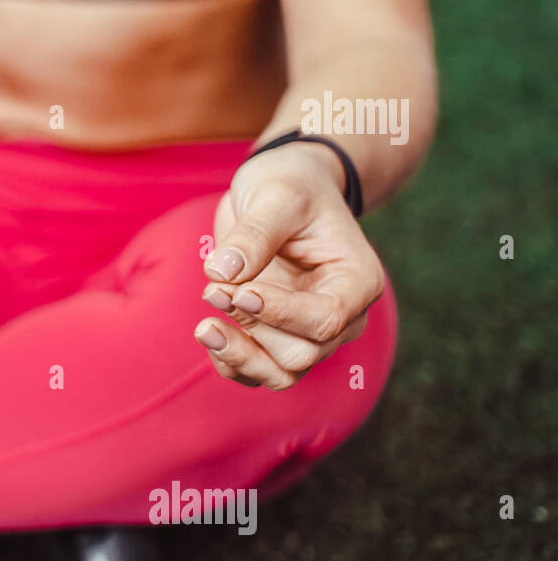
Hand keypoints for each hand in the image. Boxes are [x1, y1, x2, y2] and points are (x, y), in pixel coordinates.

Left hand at [194, 141, 384, 389]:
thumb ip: (254, 235)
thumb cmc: (290, 186)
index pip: (325, 319)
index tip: (240, 291)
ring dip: (238, 355)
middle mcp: (341, 316)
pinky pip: (255, 371)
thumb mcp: (277, 196)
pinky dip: (228, 360)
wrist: (282, 190)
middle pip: (302, 354)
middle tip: (212, 289)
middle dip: (253, 328)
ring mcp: (307, 332)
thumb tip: (220, 273)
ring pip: (280, 374)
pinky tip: (209, 330)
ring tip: (204, 325)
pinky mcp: (275, 337)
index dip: (280, 313)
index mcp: (356, 281)